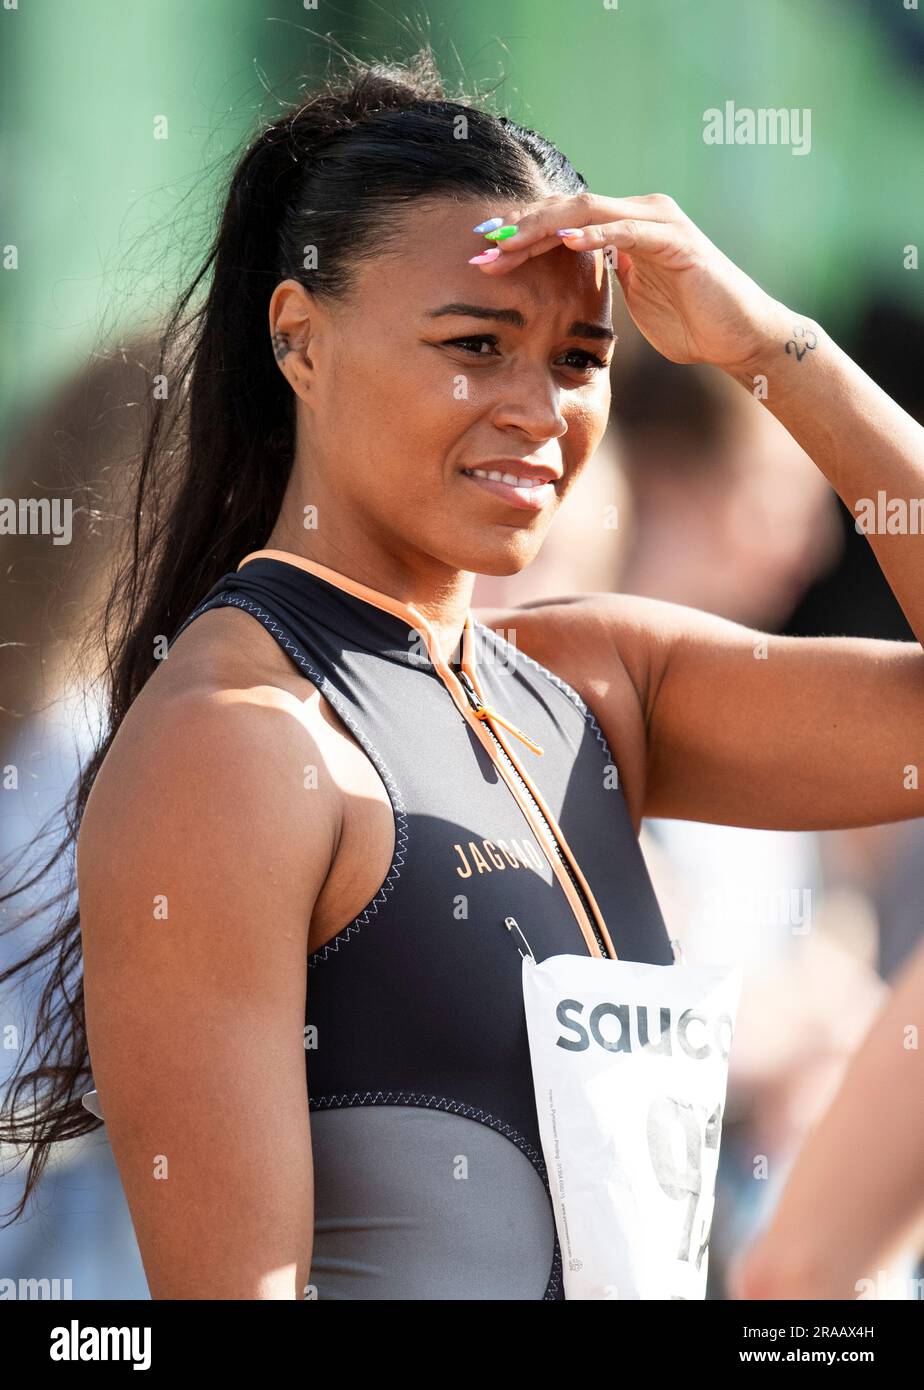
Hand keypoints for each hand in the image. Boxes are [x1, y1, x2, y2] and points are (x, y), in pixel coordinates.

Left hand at [469, 192, 789, 373]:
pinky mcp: (676, 241)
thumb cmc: (690, 325)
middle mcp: (641, 213)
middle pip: (567, 208)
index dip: (522, 233)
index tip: (484, 251)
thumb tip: (570, 280)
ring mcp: (659, 223)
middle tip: (482, 247)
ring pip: (588, 211)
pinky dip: (594, 234)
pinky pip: (626, 231)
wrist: (738, 338)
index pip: (563, 220)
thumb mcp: (633, 300)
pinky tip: (564, 242)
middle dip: (521, 227)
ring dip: (543, 229)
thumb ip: (604, 281)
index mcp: (626, 226)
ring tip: (507, 245)